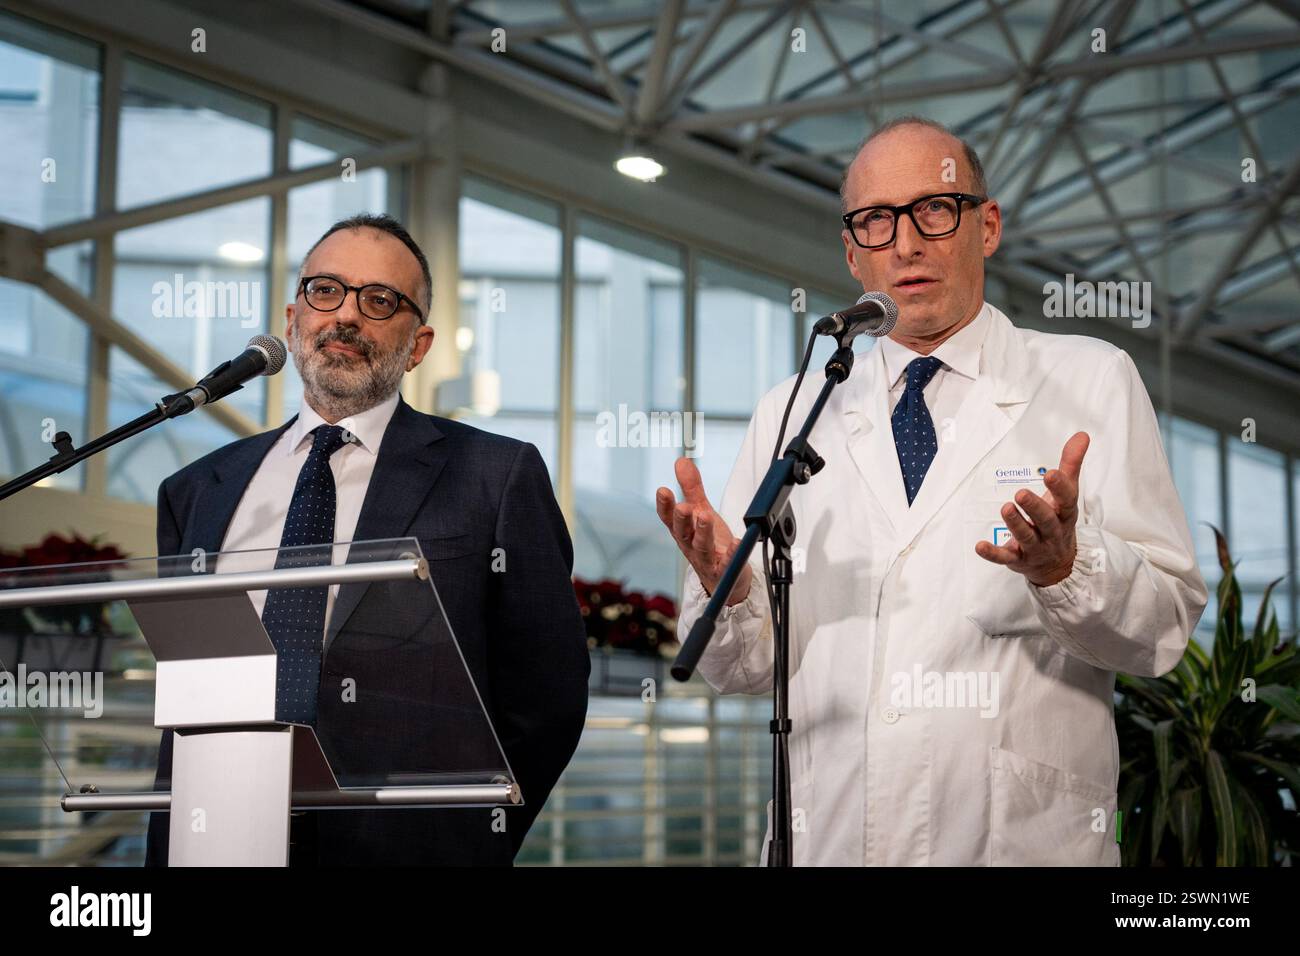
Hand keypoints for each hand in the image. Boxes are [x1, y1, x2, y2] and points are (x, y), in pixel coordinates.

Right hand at [655, 457, 752, 605]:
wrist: (726, 579)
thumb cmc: (710, 542)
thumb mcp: (700, 512)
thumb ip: (692, 488)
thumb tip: (681, 460)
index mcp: (683, 531)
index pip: (669, 518)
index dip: (664, 505)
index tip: (663, 490)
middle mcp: (691, 545)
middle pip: (683, 532)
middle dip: (681, 519)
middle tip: (683, 506)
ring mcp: (707, 559)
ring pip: (702, 546)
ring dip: (703, 532)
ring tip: (705, 517)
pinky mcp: (725, 571)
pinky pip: (728, 563)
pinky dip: (731, 554)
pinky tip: (736, 542)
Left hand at [975, 431, 1088, 586]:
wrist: (1058, 565)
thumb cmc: (1058, 521)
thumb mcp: (1066, 495)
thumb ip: (1071, 465)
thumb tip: (1082, 435)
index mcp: (1064, 513)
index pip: (1066, 500)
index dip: (1060, 487)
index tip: (1051, 473)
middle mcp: (1052, 531)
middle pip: (1046, 520)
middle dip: (1034, 507)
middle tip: (1020, 493)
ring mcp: (1035, 547)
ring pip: (1026, 537)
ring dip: (1015, 524)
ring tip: (1006, 507)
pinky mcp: (1018, 560)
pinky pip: (1005, 558)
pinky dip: (993, 553)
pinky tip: (980, 545)